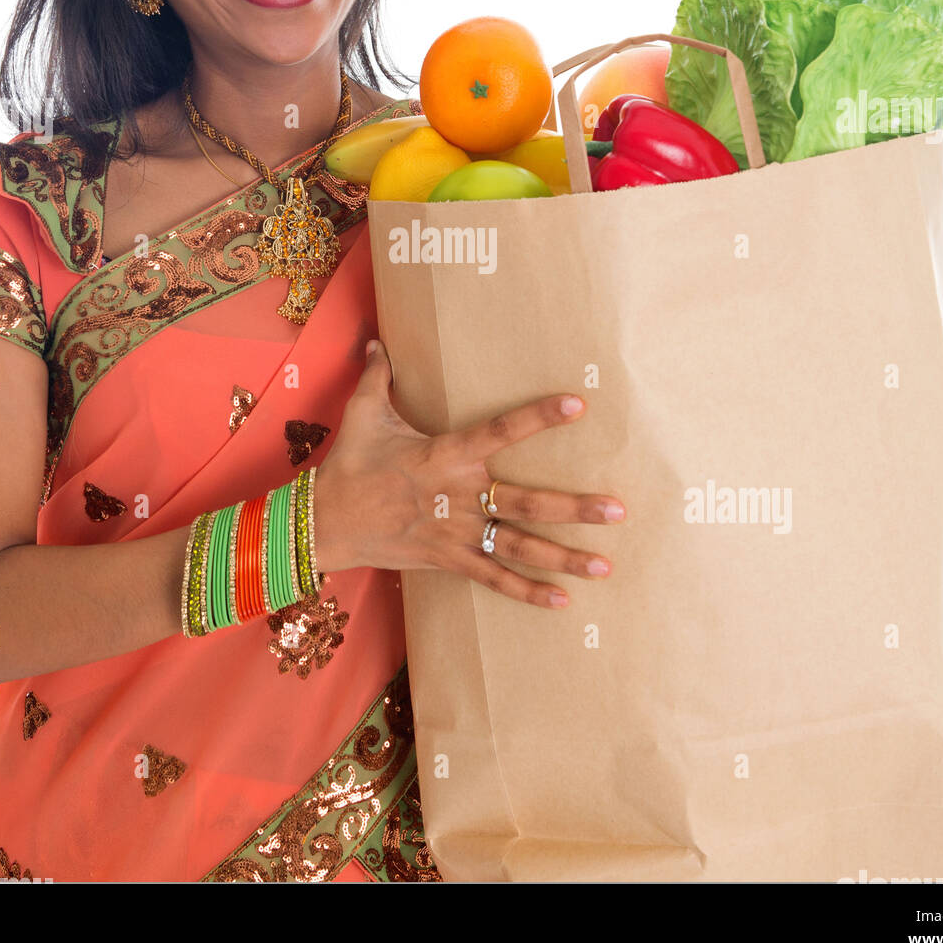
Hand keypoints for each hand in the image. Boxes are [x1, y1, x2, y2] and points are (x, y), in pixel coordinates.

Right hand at [312, 340, 624, 607]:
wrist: (323, 523)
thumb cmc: (348, 465)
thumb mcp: (362, 414)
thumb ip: (379, 377)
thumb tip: (379, 341)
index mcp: (444, 455)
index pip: (500, 431)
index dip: (539, 417)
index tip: (578, 404)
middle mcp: (458, 496)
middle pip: (526, 503)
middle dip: (574, 508)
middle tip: (618, 508)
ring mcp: (456, 533)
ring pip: (518, 546)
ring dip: (564, 556)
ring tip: (605, 564)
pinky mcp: (449, 560)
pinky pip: (494, 579)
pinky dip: (527, 591)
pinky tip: (563, 600)